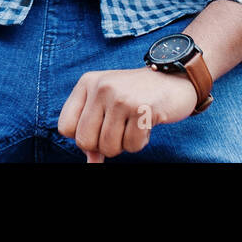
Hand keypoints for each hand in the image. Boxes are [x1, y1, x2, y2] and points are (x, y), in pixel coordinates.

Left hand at [58, 67, 198, 161]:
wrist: (175, 78)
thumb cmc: (137, 95)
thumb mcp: (108, 105)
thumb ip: (93, 130)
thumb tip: (91, 163)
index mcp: (87, 83)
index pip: (65, 127)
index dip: (83, 136)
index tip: (100, 128)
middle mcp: (100, 87)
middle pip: (84, 141)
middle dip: (102, 145)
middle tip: (119, 130)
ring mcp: (120, 98)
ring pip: (108, 147)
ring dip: (124, 144)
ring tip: (133, 125)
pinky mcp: (141, 109)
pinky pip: (132, 146)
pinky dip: (140, 142)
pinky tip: (146, 124)